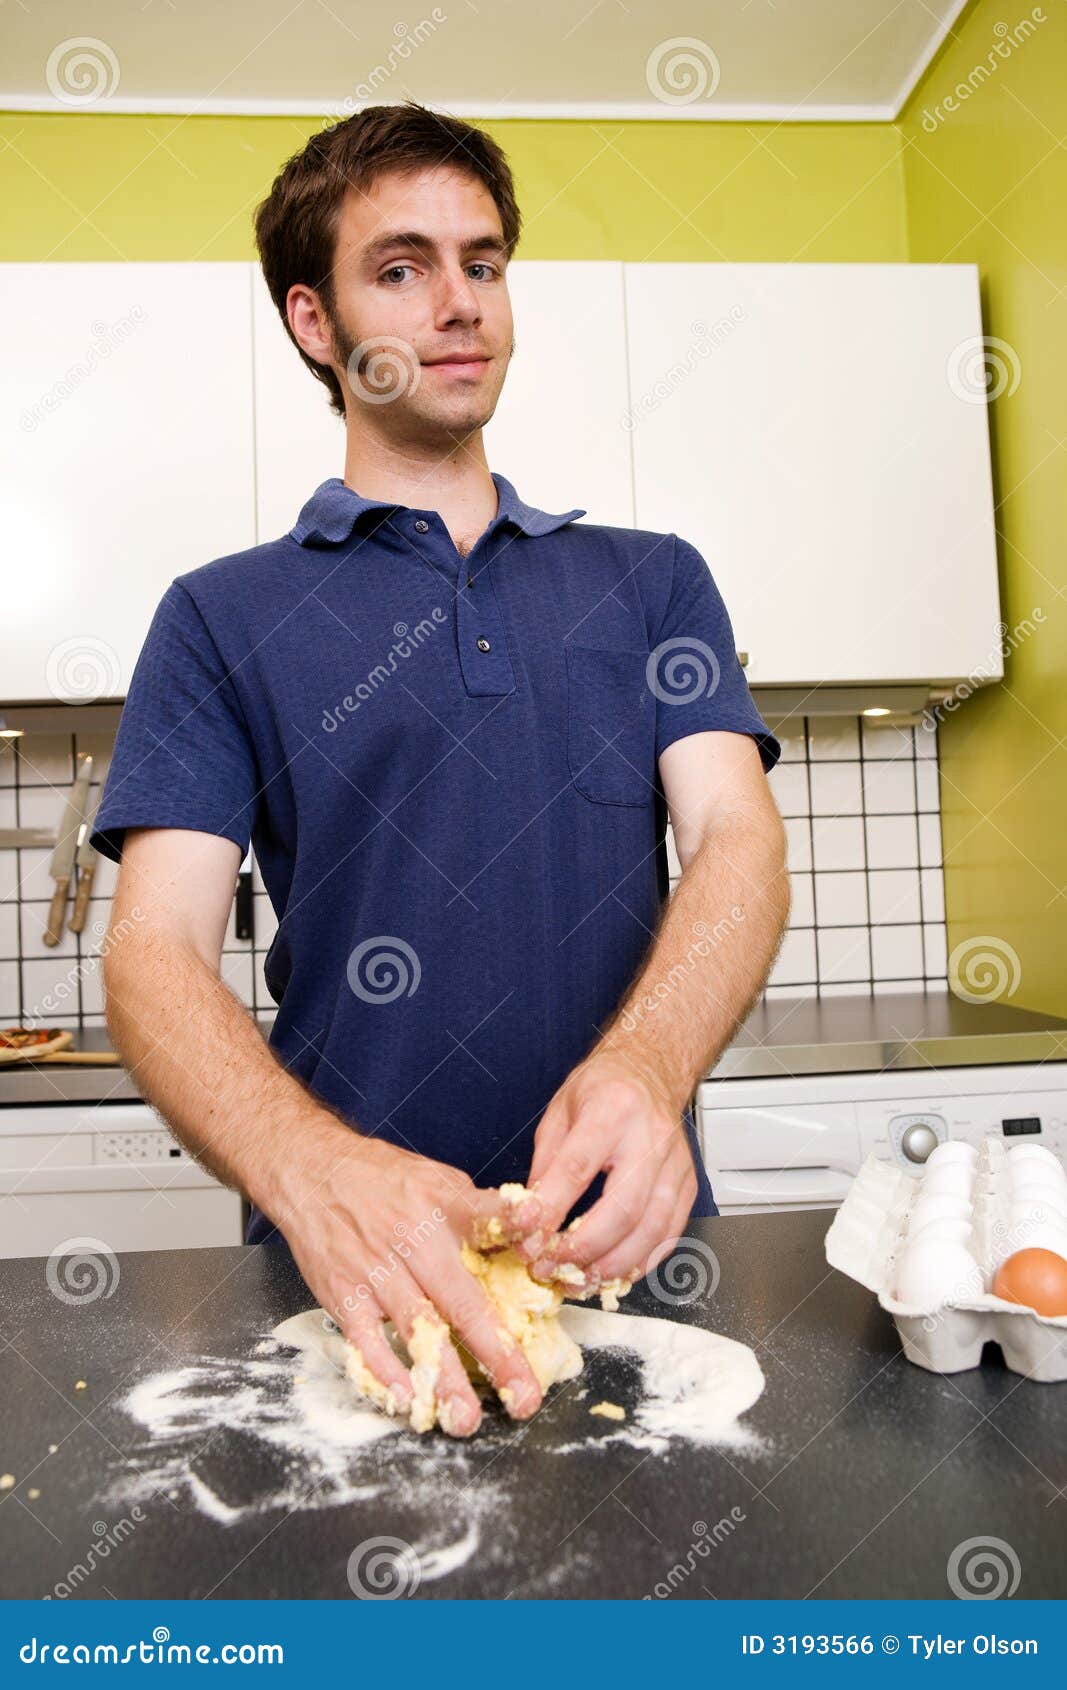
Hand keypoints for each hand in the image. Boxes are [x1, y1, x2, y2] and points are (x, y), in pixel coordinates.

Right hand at [276, 1125, 544, 1435]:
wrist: (312, 1171)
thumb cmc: (383, 1179)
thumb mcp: (437, 1179)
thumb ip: (478, 1214)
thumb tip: (527, 1242)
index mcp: (444, 1206)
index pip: (486, 1216)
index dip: (515, 1224)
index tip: (540, 1235)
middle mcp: (413, 1240)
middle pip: (460, 1299)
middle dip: (495, 1351)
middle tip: (523, 1394)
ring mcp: (376, 1270)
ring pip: (416, 1330)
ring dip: (443, 1379)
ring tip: (465, 1418)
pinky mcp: (344, 1294)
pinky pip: (365, 1341)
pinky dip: (384, 1371)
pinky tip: (405, 1398)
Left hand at [521, 1051, 697, 1287]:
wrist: (651, 1071)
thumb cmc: (604, 1088)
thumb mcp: (559, 1112)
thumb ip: (545, 1163)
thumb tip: (530, 1216)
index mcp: (611, 1109)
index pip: (577, 1168)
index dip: (550, 1209)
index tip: (526, 1237)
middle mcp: (650, 1137)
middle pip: (622, 1207)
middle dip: (583, 1248)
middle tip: (551, 1267)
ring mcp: (675, 1163)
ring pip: (651, 1229)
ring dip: (611, 1265)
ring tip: (578, 1280)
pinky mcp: (688, 1184)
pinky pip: (669, 1235)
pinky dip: (640, 1262)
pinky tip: (613, 1272)